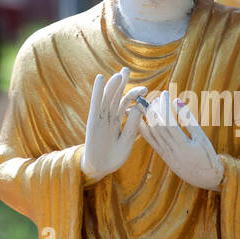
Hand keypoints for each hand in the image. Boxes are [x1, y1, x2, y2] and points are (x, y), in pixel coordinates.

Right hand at [80, 67, 147, 182]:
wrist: (100, 168)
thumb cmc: (114, 156)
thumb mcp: (127, 141)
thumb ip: (132, 125)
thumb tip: (138, 107)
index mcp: (119, 121)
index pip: (127, 104)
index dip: (135, 95)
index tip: (146, 89)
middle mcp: (109, 117)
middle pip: (116, 96)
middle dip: (122, 84)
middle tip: (127, 70)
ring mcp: (101, 118)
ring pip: (108, 98)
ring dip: (113, 85)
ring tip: (120, 74)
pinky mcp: (93, 121)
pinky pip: (96, 103)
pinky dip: (97, 91)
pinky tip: (100, 78)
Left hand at [139, 91, 224, 190]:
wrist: (207, 179)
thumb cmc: (207, 156)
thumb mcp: (202, 137)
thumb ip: (189, 120)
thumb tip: (177, 100)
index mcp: (183, 146)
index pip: (169, 122)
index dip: (164, 106)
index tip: (165, 93)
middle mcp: (171, 151)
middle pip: (157, 126)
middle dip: (154, 109)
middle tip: (154, 96)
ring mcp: (165, 155)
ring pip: (151, 133)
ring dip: (147, 117)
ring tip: (146, 104)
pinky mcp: (163, 157)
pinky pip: (151, 142)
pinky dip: (144, 129)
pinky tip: (140, 119)